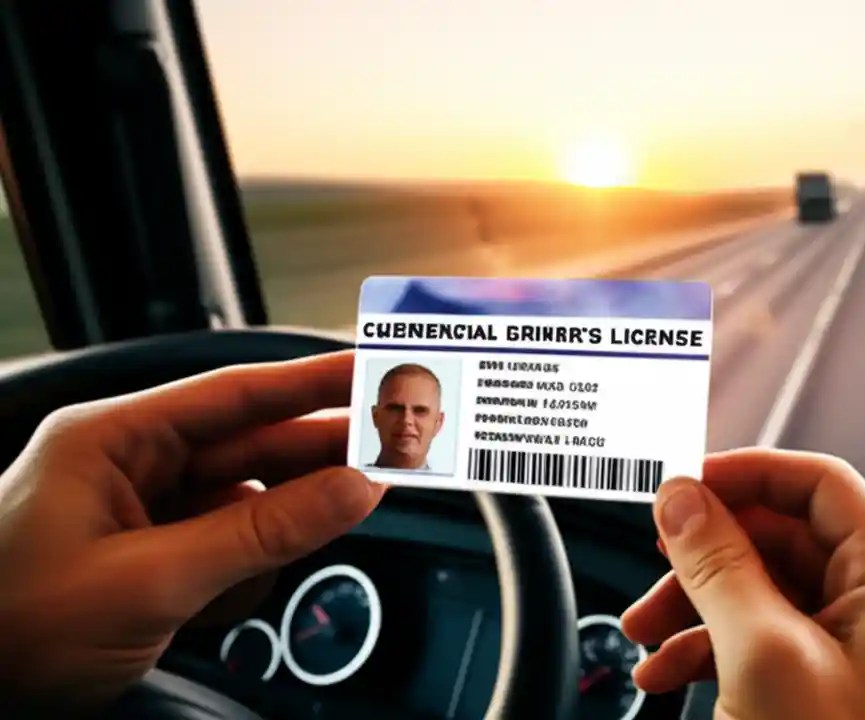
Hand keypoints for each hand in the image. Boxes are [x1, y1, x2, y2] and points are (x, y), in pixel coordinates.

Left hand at [0, 351, 383, 715]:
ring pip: (246, 505)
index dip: (314, 381)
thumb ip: (262, 532)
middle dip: (318, 457)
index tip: (378, 372)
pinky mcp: (150, 568)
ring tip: (324, 530)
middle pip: (253, 448)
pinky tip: (232, 599)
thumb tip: (354, 489)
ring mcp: (140, 521)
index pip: (236, 395)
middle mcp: (129, 470)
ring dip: (281, 527)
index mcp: (111, 440)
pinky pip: (227, 552)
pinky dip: (245, 574)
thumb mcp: (148, 579)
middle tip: (394, 451)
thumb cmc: (9, 630)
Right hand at [622, 449, 864, 719]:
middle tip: (650, 568)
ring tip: (645, 637)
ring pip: (763, 589)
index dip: (742, 473)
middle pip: (781, 537)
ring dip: (695, 607)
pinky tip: (666, 674)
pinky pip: (764, 638)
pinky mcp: (831, 686)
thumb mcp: (764, 656)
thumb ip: (718, 566)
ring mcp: (861, 647)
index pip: (817, 483)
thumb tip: (681, 498)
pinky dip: (710, 649)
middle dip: (705, 556)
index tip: (677, 485)